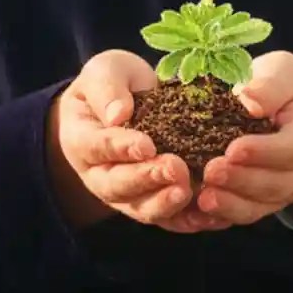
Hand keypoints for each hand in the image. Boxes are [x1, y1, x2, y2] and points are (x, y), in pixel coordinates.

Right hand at [47, 50, 225, 232]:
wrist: (123, 106)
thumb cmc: (112, 85)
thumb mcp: (106, 71)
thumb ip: (108, 89)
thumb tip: (118, 114)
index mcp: (82, 139)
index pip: (98, 147)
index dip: (121, 147)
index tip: (146, 144)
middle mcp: (99, 174)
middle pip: (118, 185)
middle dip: (147, 179)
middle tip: (175, 168)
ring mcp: (125, 194)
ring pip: (141, 208)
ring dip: (165, 203)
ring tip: (188, 191)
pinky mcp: (152, 203)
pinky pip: (168, 220)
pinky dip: (188, 221)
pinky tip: (210, 216)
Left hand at [198, 52, 292, 226]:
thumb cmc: (285, 88)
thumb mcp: (283, 71)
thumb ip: (272, 84)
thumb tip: (250, 99)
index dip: (265, 152)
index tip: (234, 148)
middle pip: (275, 184)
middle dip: (241, 181)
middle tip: (211, 171)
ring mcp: (279, 193)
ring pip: (258, 206)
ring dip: (230, 205)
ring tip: (203, 197)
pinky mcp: (258, 204)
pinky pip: (241, 216)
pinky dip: (219, 219)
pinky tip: (195, 216)